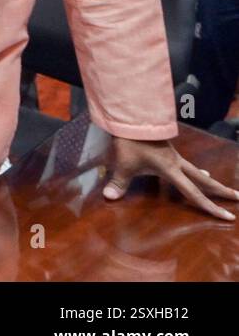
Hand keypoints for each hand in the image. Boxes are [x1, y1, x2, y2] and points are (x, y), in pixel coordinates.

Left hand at [103, 136, 238, 220]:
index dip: (210, 207)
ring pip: (194, 170)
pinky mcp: (165, 149)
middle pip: (203, 180)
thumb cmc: (130, 141)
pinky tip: (191, 171)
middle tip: (236, 197)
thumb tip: (110, 197)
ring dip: (206, 179)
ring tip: (216, 185)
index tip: (228, 217)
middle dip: (219, 190)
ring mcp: (172, 155)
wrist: (130, 117)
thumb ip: (118, 181)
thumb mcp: (123, 163)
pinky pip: (183, 164)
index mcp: (171, 170)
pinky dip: (191, 171)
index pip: (194, 193)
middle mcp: (176, 163)